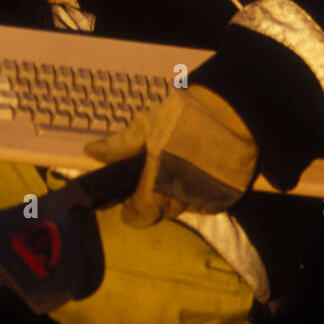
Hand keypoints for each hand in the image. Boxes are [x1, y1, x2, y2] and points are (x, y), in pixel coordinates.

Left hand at [84, 83, 257, 227]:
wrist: (233, 108)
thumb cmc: (184, 114)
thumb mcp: (147, 125)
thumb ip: (120, 146)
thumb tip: (91, 153)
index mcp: (159, 184)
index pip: (140, 216)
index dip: (131, 211)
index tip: (128, 202)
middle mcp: (183, 198)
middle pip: (163, 212)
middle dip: (154, 199)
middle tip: (154, 175)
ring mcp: (207, 199)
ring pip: (185, 207)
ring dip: (178, 196)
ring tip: (178, 168)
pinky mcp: (227, 196)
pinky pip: (207, 203)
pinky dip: (200, 193)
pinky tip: (198, 171)